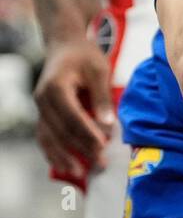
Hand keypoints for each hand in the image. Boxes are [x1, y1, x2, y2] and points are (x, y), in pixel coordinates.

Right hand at [33, 38, 113, 174]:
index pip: (72, 117)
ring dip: (63, 157)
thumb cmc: (85, 55)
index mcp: (56, 87)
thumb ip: (102, 97)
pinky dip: (53, 152)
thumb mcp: (99, 70)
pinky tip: (65, 165)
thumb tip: (107, 125)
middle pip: (60, 130)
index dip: (87, 134)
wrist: (65, 45)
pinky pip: (44, 136)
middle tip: (100, 163)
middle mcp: (42, 99)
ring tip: (81, 173)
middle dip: (80, 149)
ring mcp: (40, 108)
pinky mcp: (43, 113)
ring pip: (48, 138)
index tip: (103, 147)